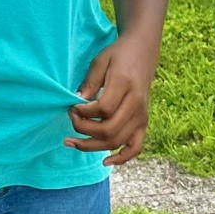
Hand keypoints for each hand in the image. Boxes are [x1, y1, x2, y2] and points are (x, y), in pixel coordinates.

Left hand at [68, 37, 154, 164]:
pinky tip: (105, 162)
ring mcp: (142, 115)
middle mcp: (136, 104)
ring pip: (117, 141)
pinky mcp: (144, 122)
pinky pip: (136, 147)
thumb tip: (77, 102)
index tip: (72, 106)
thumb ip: (89, 83)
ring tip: (71, 142)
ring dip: (92, 147)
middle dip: (83, 130)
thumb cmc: (118, 54)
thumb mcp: (100, 61)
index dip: (83, 112)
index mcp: (125, 85)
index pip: (103, 109)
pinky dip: (122, 158)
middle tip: (70, 118)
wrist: (143, 51)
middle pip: (109, 130)